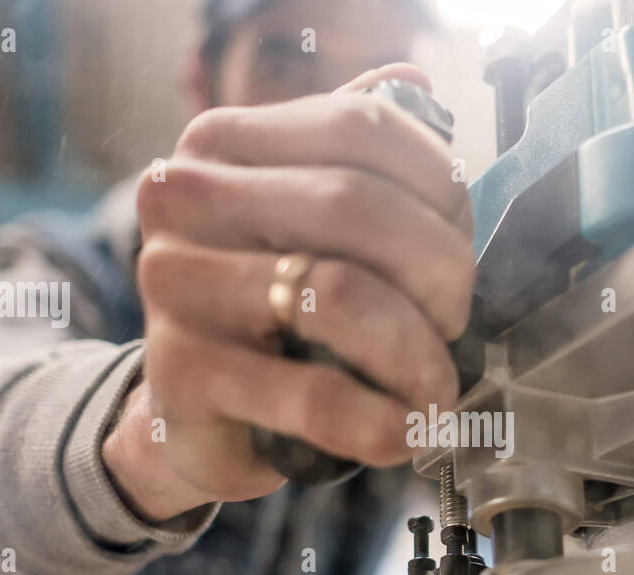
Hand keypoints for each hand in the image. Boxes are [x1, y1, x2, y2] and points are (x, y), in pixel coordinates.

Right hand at [104, 64, 472, 520]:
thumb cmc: (269, 312)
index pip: (361, 127)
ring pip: (341, 296)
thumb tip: (413, 82)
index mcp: (223, 143)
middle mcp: (183, 198)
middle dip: (439, 274)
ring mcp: (172, 283)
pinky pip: (316, 395)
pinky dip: (381, 421)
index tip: (460, 246)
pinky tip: (402, 434)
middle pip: (356, 205)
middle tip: (454, 326)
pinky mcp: (181, 373)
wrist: (195, 414)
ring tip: (436, 389)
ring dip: (418, 355)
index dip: (441, 189)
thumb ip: (354, 155)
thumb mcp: (306, 224)